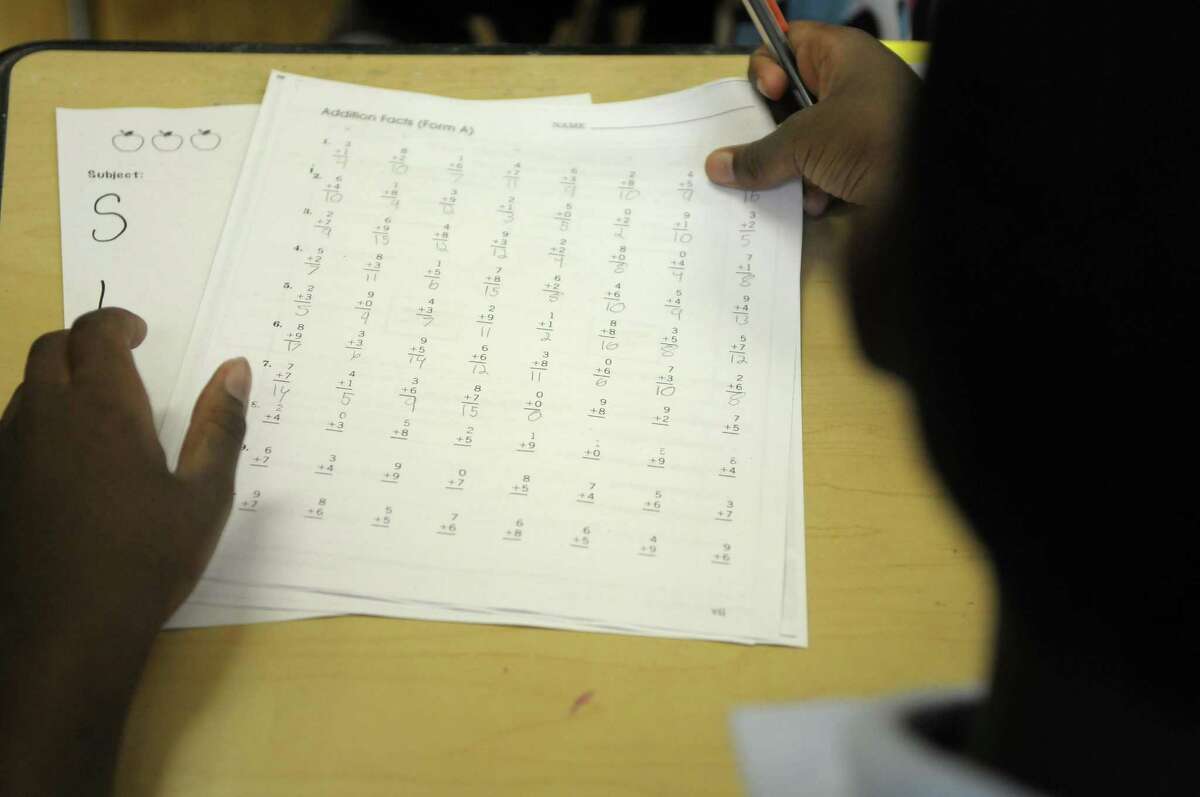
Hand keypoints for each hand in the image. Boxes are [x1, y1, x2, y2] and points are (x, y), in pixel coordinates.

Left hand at [0, 308, 249, 794]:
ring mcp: (12, 450)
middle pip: (51, 349)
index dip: (116, 323)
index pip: (95, 334)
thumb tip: (236, 369)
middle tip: (120, 362)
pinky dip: (38, 417)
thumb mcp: (204, 498)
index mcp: (104, 410)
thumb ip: (221, 428)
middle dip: (84, 343)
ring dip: (59, 379)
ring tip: (98, 409)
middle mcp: (47, 417)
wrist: (63, 633)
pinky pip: (11, 426)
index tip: (140, 334)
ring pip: (26, 387)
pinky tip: (67, 458)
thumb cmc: (146, 561)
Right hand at [705, 21, 919, 214]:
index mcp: (841, 56)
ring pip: (804, 139)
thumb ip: (758, 155)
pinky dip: (816, 186)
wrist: (924, 187)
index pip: (788, 43)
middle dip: (772, 130)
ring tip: (795, 184)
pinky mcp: (866, 160)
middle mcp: (850, 84)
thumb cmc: (871, 138)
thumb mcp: (806, 142)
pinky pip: (825, 167)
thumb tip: (717, 167)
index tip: (770, 94)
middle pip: (790, 99)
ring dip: (792, 167)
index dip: (768, 66)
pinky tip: (818, 203)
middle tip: (763, 149)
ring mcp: (859, 124)